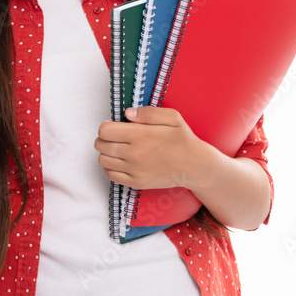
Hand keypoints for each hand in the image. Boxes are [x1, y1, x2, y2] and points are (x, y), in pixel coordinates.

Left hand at [94, 106, 210, 190]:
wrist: (194, 166)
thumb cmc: (184, 140)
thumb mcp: (172, 117)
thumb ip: (148, 113)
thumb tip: (127, 114)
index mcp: (141, 136)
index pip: (105, 131)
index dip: (106, 125)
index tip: (113, 124)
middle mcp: (134, 154)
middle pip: (100, 145)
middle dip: (104, 138)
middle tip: (115, 135)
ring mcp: (134, 171)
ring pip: (103, 160)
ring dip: (106, 152)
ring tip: (117, 148)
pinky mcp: (136, 183)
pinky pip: (111, 175)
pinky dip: (110, 167)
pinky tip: (119, 161)